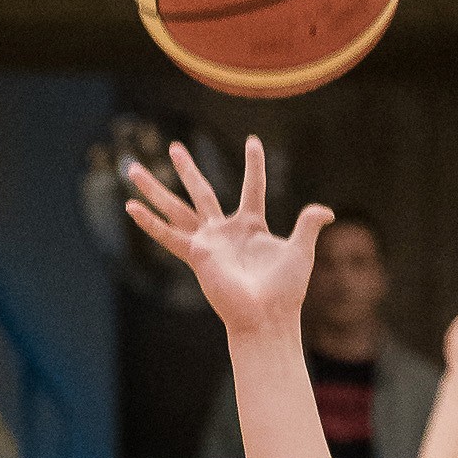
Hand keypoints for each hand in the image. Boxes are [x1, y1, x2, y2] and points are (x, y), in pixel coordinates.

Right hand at [125, 136, 333, 335]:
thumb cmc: (285, 291)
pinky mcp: (197, 255)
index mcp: (251, 227)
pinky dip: (149, 223)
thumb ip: (309, 225)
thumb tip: (327, 211)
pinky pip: (169, 236)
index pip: (252, 188)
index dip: (254, 165)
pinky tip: (130, 207)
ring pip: (177, 208)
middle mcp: (225, 232)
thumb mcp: (301, 251)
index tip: (252, 140)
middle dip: (188, 170)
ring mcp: (208, 243)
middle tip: (176, 147)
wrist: (267, 317)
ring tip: (134, 169)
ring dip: (156, 189)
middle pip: (201, 193)